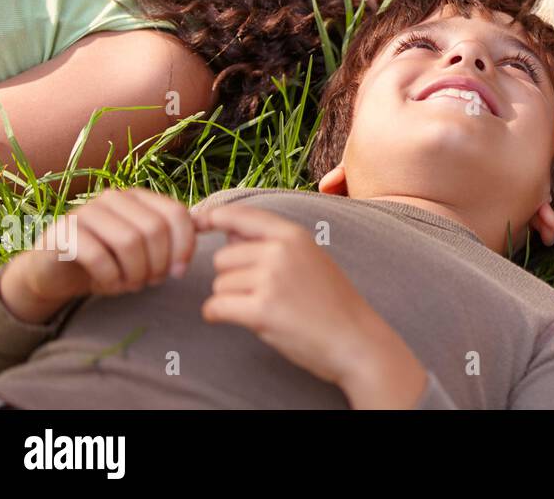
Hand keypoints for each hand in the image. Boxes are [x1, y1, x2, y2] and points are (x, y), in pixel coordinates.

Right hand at [0, 188, 195, 323]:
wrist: (55, 272)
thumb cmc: (108, 261)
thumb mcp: (145, 249)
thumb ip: (172, 237)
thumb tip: (207, 226)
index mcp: (138, 197)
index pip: (176, 214)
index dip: (184, 246)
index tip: (179, 272)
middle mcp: (113, 197)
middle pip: (154, 230)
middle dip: (158, 264)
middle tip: (150, 282)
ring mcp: (85, 211)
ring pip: (129, 242)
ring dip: (135, 273)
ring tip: (130, 284)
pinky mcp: (62, 232)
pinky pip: (98, 256)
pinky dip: (110, 277)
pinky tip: (109, 284)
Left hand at [196, 204, 427, 406]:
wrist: (355, 339)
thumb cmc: (332, 302)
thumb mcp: (311, 259)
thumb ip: (275, 244)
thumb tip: (229, 233)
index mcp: (294, 235)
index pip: (243, 215)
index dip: (215, 216)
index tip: (198, 220)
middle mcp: (281, 251)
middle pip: (222, 258)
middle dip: (231, 278)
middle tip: (261, 295)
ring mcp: (271, 279)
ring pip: (219, 285)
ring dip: (231, 300)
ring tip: (265, 309)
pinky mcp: (261, 310)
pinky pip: (216, 307)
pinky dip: (218, 316)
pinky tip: (241, 320)